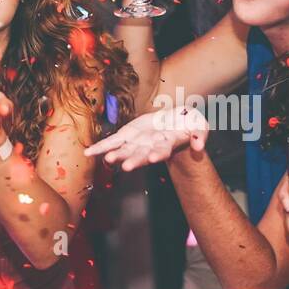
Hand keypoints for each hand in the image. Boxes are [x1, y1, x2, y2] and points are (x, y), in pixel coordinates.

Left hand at [83, 106, 207, 170]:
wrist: (173, 122)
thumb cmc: (187, 124)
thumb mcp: (199, 126)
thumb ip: (200, 135)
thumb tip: (199, 145)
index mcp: (167, 144)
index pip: (163, 151)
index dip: (158, 154)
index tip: (154, 158)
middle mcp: (150, 147)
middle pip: (142, 155)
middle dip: (134, 160)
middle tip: (126, 166)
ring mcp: (138, 143)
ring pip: (125, 150)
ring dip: (116, 156)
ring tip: (107, 160)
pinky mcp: (127, 135)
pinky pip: (112, 142)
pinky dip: (100, 147)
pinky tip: (88, 153)